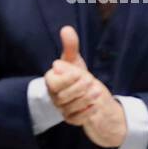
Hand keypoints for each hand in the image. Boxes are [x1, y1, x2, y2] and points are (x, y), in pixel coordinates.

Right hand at [43, 27, 126, 148]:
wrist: (84, 92)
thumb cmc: (75, 73)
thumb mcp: (73, 59)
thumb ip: (70, 45)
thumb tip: (67, 29)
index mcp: (50, 80)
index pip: (54, 83)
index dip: (68, 78)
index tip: (80, 72)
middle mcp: (53, 95)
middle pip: (63, 96)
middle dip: (80, 89)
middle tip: (91, 82)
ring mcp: (61, 108)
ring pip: (70, 108)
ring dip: (85, 100)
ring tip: (96, 92)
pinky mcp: (70, 118)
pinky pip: (76, 119)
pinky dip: (87, 113)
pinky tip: (95, 105)